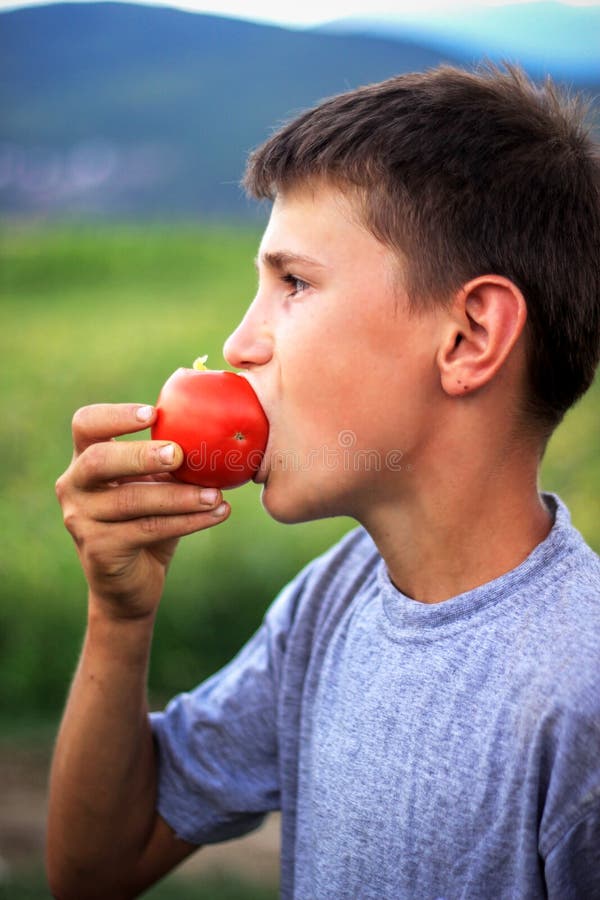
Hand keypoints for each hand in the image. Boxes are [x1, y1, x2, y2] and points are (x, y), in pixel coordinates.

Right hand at [55, 403, 228, 620]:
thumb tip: (217, 428)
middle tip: (179, 454)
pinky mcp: (99, 549)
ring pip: (131, 501)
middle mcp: (74, 486)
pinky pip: (148, 529)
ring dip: (178, 496)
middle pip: (99, 460)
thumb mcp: (155, 485)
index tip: (153, 413)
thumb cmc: (147, 520)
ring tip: (215, 494)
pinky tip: (218, 512)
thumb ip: (169, 459)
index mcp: (85, 459)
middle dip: (140, 455)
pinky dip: (187, 521)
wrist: (132, 584)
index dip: (116, 415)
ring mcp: (81, 519)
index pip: (86, 424)